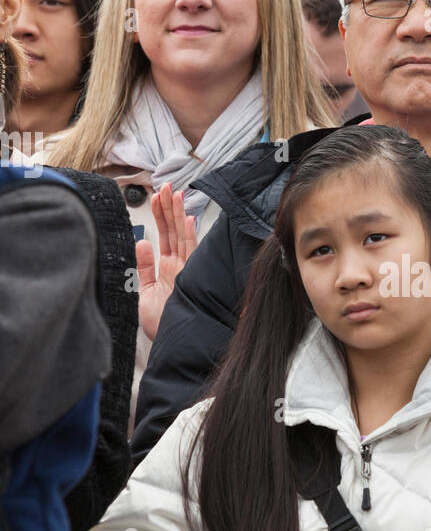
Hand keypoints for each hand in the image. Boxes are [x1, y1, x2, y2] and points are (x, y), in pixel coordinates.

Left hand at [135, 184, 196, 341]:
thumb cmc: (162, 324)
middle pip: (174, 231)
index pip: (165, 236)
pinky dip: (189, 236)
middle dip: (170, 208)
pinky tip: (188, 220)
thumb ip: (142, 268)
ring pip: (182, 237)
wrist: (172, 344)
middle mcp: (179, 267)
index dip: (162, 215)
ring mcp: (186, 271)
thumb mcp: (141, 294)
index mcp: (169, 270)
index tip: (158, 196)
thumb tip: (140, 242)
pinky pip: (189, 253)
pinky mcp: (189, 278)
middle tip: (167, 187)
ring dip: (178, 215)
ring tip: (175, 194)